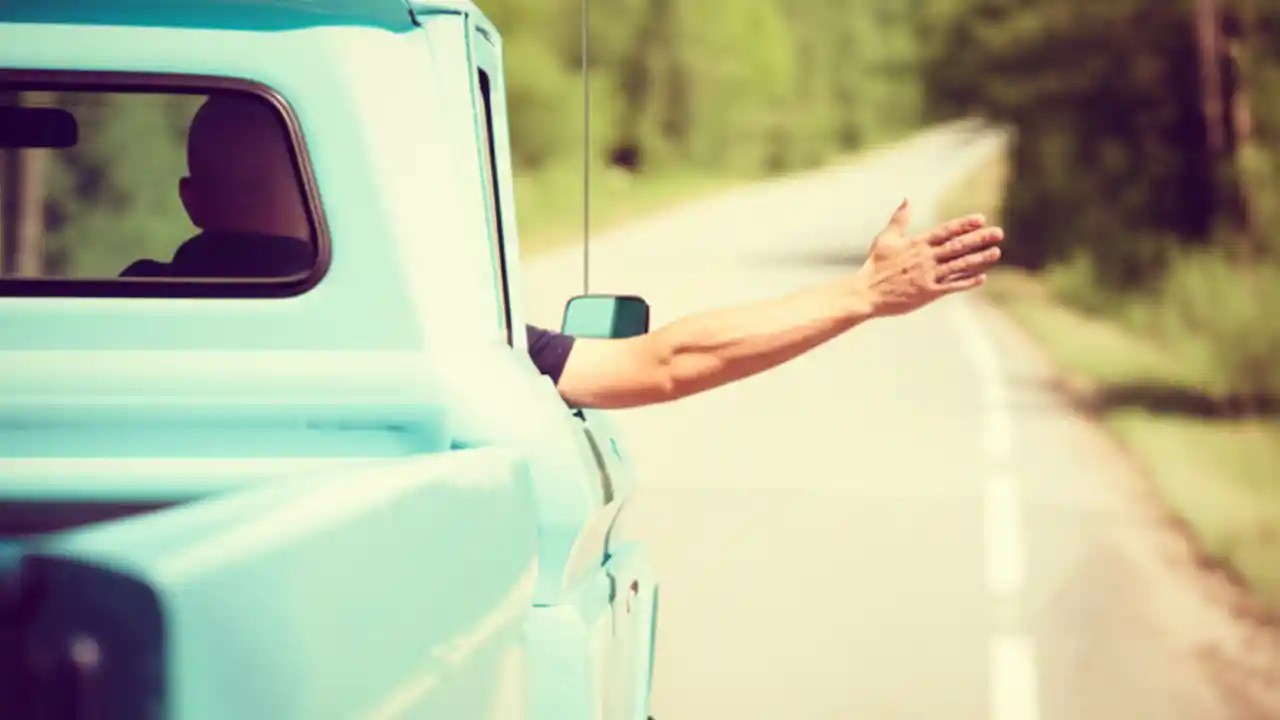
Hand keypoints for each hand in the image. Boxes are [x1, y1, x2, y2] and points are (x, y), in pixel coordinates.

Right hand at [854, 198, 1003, 317]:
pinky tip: (982, 277)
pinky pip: (952, 286)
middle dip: (979, 239)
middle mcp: (925, 258)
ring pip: (959, 265)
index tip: (981, 219)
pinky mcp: (928, 293)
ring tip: (996, 252)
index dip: (964, 224)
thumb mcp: (886, 238)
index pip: (945, 231)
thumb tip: (907, 198)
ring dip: (979, 258)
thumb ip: (899, 219)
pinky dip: (967, 282)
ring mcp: (928, 276)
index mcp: (917, 244)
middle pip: (958, 246)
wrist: (867, 293)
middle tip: (998, 233)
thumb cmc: (875, 265)